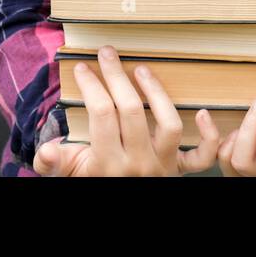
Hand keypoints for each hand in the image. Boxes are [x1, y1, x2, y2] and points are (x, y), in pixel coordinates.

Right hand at [33, 45, 220, 176]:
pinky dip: (209, 136)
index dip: (91, 86)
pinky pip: (202, 157)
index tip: (82, 68)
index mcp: (107, 164)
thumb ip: (53, 164)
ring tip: (141, 69)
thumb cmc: (93, 182)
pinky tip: (201, 111)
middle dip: (116, 76)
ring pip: (168, 125)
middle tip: (107, 53)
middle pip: (131, 111)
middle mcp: (138, 164)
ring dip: (157, 93)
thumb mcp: (68, 176)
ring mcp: (162, 166)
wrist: (116, 203)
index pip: (100, 115)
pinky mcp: (180, 170)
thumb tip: (46, 149)